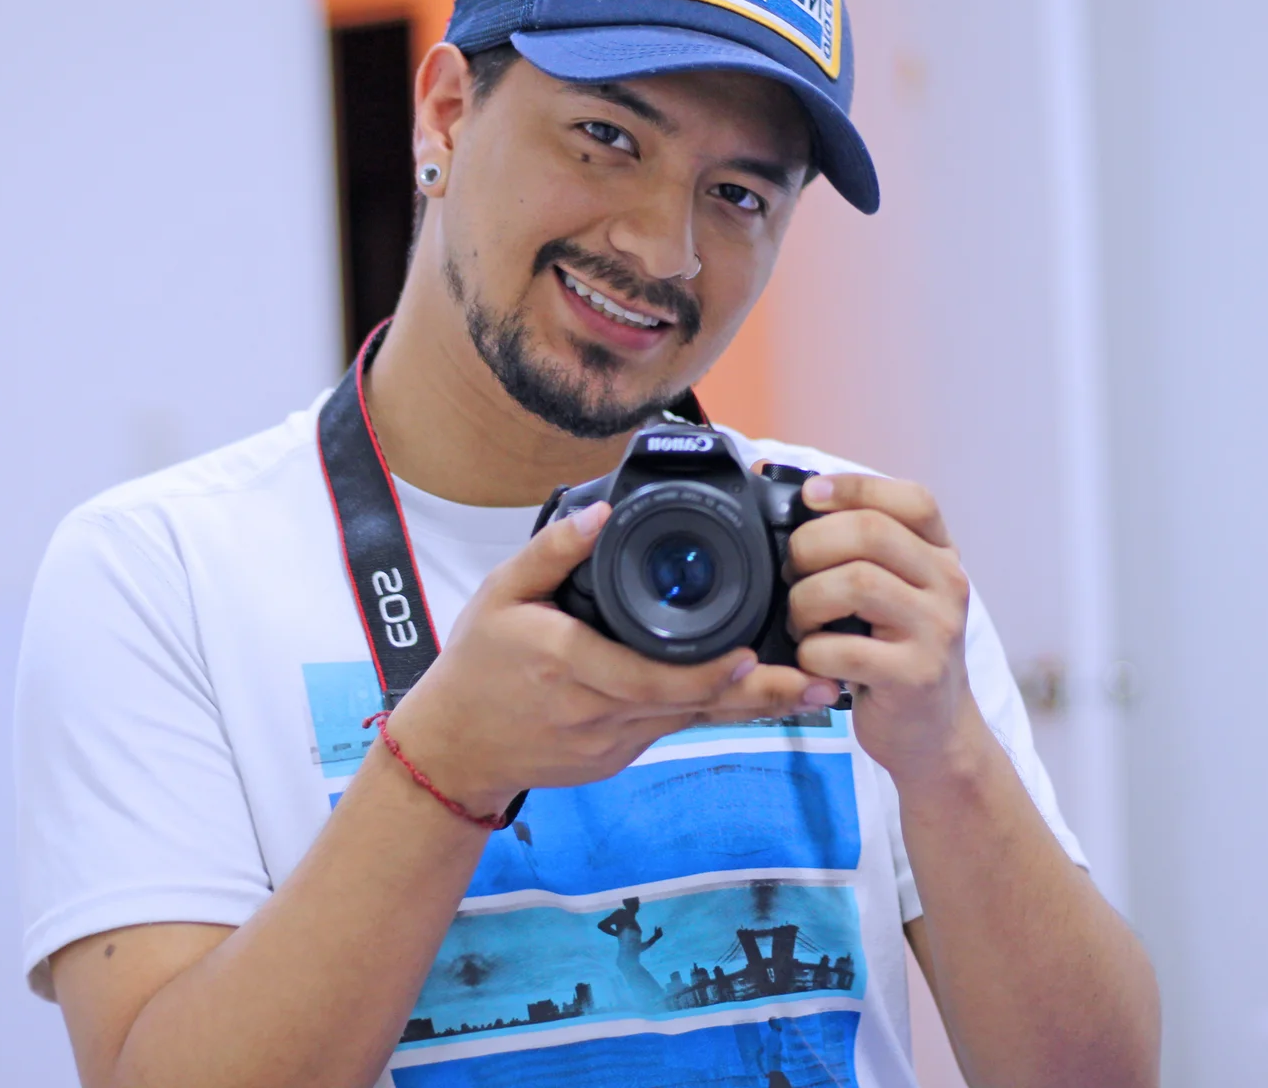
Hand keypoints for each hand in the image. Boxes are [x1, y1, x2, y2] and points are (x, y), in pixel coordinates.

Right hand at [387, 502, 819, 813]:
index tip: (751, 655)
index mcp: (567, 664)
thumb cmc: (476, 666)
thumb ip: (552, 549)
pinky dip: (715, 713)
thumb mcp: (500, 594)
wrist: (453, 749)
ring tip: (810, 693)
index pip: (648, 676)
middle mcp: (594, 710)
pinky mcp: (616, 757)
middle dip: (756, 695)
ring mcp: (608, 741)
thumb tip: (599, 510)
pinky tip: (759, 700)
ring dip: (752, 708)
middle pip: (687, 704)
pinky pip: (672, 730)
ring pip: (690, 722)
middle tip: (815, 682)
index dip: (706, 674)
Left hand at [785, 473, 980, 781]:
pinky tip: (812, 659)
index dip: (856, 487)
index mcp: (941, 555)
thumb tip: (797, 493)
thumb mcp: (894, 593)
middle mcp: (949, 585)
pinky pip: (845, 648)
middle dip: (811, 545)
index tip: (809, 494)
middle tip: (790, 572)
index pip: (912, 500)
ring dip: (806, 599)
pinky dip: (812, 651)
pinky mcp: (916, 676)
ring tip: (799, 620)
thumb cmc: (895, 653)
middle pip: (872, 533)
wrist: (934, 733)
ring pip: (856, 583)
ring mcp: (937, 631)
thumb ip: (862, 549)